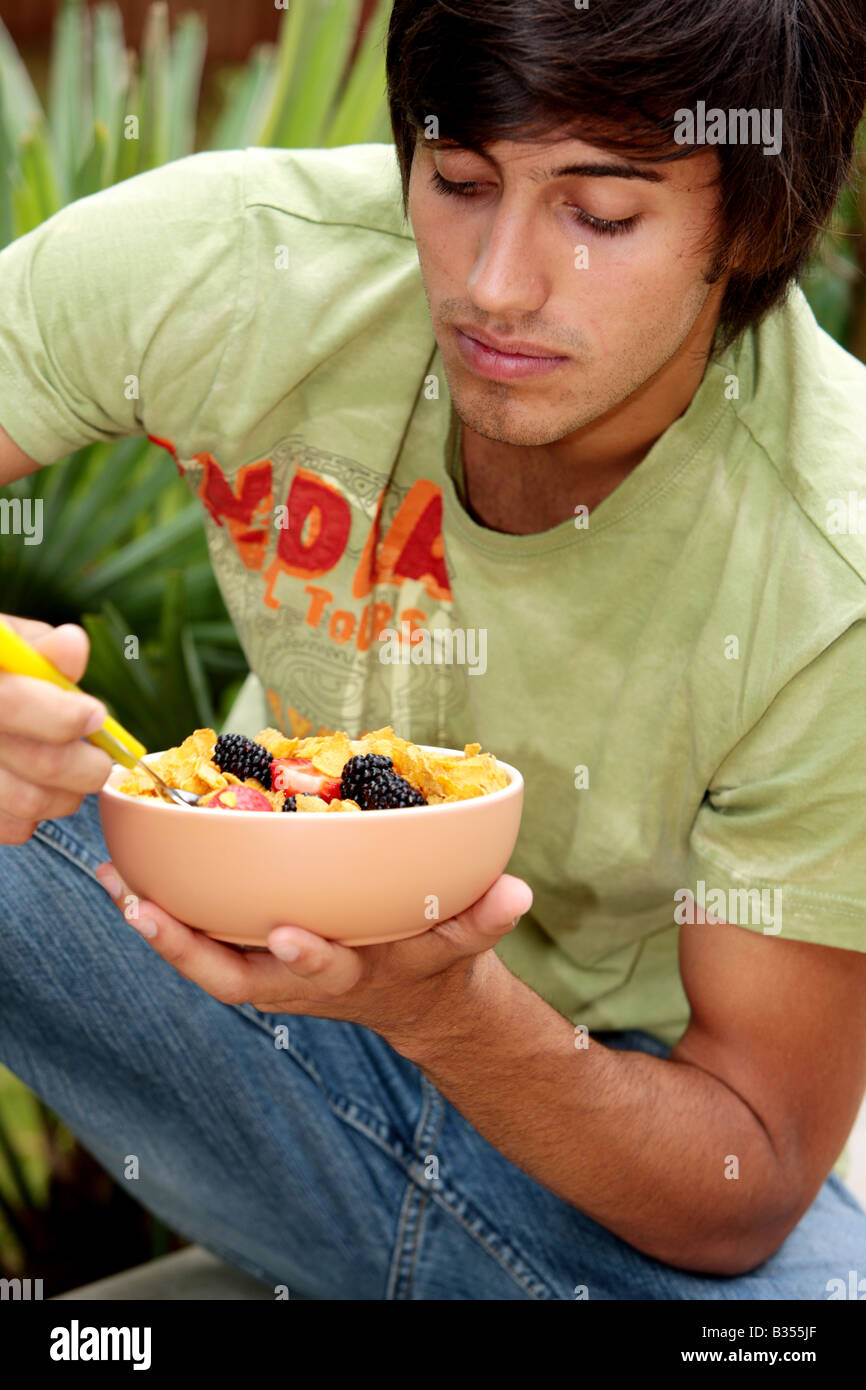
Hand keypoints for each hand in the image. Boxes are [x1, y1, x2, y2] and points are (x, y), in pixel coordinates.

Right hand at [0, 616, 111, 844]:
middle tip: (100, 756)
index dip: (63, 715)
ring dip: (68, 792)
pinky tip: (37, 786)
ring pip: (31, 803)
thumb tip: (71, 646)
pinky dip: (38, 814)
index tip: (95, 715)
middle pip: (40, 763)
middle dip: (87, 763)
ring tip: (73, 770)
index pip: (12, 705)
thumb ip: (39, 648)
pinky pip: (14, 828)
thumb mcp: (7, 643)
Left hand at [94, 862, 532, 1051]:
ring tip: (114, 886)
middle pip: (238, 981)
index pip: (332, 974)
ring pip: (203, 962)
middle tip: (147, 914)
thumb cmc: (432, 956)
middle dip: (192, 951)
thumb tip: (520, 891)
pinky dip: (160, 912)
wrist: (413, 999)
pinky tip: (125, 875)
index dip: (310, 959)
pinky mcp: (253, 954)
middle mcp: (302, 983)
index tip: (289, 934)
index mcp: (356, 977)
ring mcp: (271, 974)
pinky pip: (198, 938)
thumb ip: (488, 917)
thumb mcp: (464, 940)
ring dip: (156, 928)